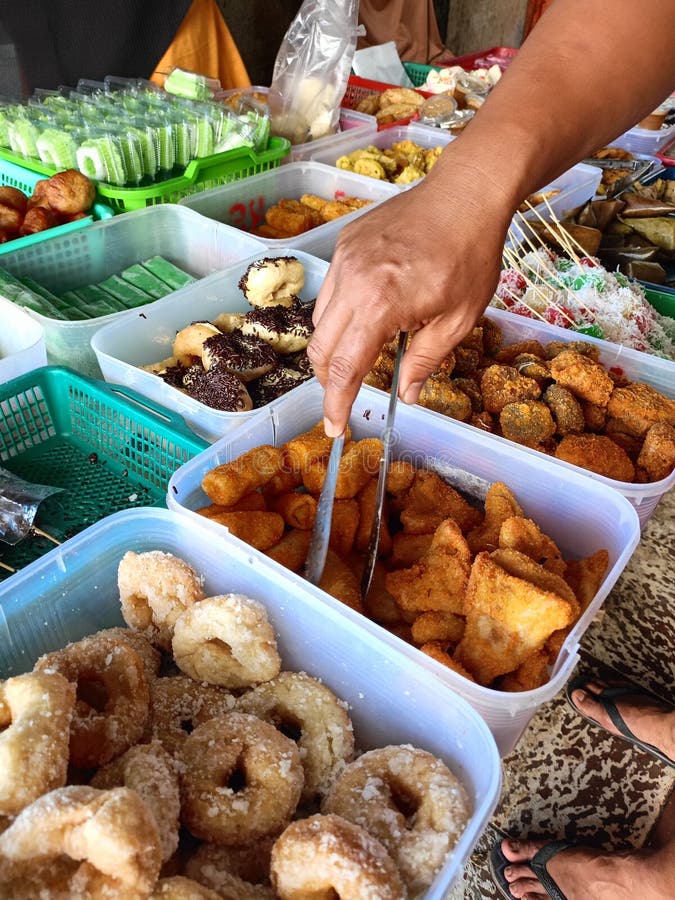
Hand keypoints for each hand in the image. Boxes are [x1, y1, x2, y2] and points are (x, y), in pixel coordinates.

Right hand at [307, 153, 514, 434]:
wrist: (465, 193)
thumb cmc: (470, 256)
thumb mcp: (458, 319)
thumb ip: (424, 361)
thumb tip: (405, 395)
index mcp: (380, 306)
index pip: (344, 368)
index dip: (336, 404)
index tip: (334, 428)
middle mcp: (352, 282)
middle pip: (320, 348)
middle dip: (328, 379)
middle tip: (347, 395)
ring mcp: (344, 260)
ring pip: (320, 320)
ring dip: (334, 346)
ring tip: (363, 350)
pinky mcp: (344, 244)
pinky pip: (330, 290)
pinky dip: (340, 313)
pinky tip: (366, 313)